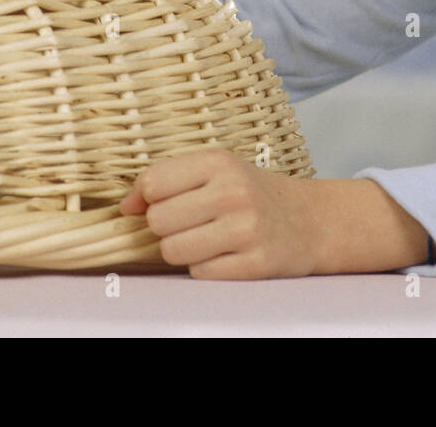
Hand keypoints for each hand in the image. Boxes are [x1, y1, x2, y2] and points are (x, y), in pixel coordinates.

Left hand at [119, 148, 321, 278]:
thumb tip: (125, 207)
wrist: (310, 220)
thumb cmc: (251, 193)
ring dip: (182, 250)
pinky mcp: (256, 264)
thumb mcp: (214, 171)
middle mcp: (234, 192)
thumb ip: (166, 180)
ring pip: (173, 251)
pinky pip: (199, 273)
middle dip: (166, 227)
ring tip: (206, 240)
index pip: (153, 183)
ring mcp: (247, 229)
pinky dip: (206, 267)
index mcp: (220, 162)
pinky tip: (226, 254)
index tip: (166, 202)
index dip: (150, 198)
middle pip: (158, 221)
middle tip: (191, 223)